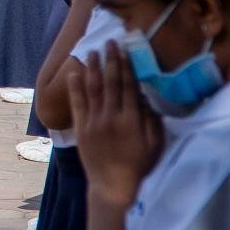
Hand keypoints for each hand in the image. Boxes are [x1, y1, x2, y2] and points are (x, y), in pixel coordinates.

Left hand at [69, 43, 165, 205]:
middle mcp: (111, 117)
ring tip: (92, 51)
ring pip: (92, 89)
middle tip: (109, 42)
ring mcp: (93, 122)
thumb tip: (146, 97)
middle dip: (110, 60)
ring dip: (92, 68)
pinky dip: (74, 87)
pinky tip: (73, 72)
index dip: (126, 66)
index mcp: (131, 120)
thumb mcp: (155, 144)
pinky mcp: (81, 128)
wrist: (113, 186)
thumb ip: (152, 120)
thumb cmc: (139, 166)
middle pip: (110, 82)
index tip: (125, 49)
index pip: (128, 86)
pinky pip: (77, 103)